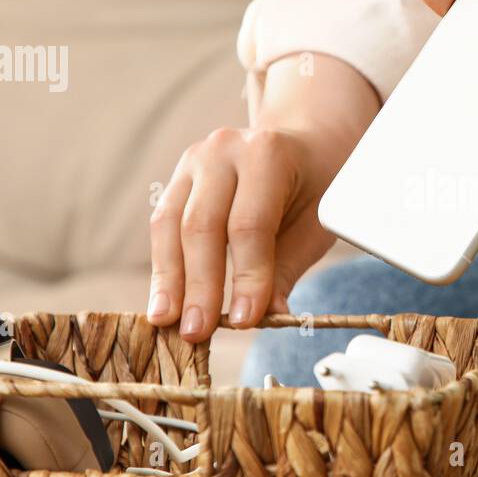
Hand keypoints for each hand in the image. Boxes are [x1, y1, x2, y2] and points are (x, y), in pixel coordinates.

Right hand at [148, 54, 377, 341]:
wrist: (304, 145)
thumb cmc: (314, 187)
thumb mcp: (315, 224)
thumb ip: (287, 267)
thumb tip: (268, 316)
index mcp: (267, 153)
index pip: (249, 224)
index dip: (246, 276)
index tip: (246, 320)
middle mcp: (224, 150)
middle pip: (202, 225)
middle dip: (200, 285)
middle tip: (198, 331)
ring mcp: (194, 161)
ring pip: (171, 226)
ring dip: (170, 280)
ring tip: (169, 323)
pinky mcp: (177, 179)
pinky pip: (162, 226)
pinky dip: (163, 268)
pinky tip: (164, 302)